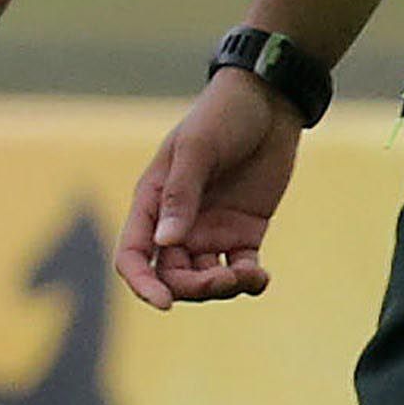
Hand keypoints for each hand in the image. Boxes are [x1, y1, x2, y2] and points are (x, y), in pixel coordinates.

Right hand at [114, 67, 301, 309]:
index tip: (164, 303)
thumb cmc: (223, 115)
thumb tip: (165, 244)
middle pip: (172, 275)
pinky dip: (249, 282)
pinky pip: (240, 269)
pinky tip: (261, 278)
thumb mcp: (197, 148)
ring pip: (205, 279)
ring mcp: (211, 229)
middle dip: (193, 289)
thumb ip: (180, 194)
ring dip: (222, 288)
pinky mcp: (244, 232)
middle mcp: (178, 221)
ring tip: (248, 276)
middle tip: (223, 279)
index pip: (134, 254)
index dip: (142, 284)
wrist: (269, 100)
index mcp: (154, 200)